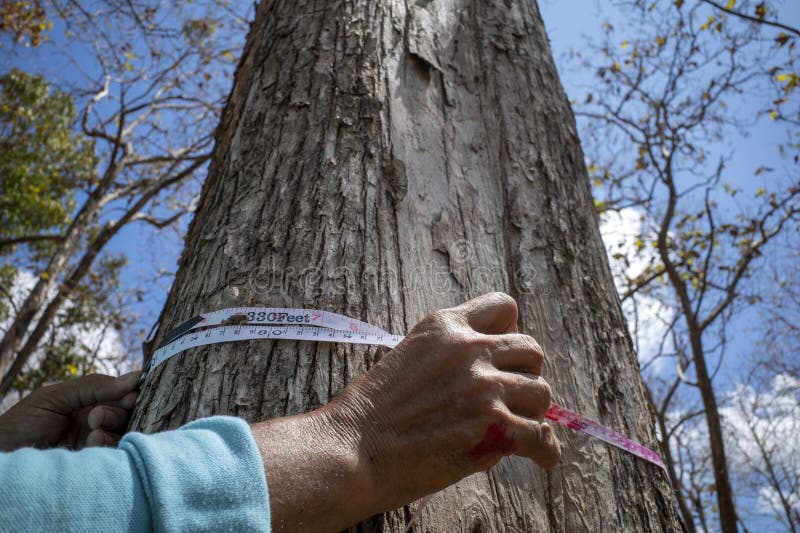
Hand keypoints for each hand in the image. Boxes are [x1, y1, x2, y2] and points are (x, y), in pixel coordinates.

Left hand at [0, 371, 140, 450]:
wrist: (2, 459)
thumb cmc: (19, 426)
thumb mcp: (53, 397)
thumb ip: (92, 386)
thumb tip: (133, 378)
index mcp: (86, 401)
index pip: (120, 390)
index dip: (131, 389)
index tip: (133, 390)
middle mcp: (95, 420)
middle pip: (128, 410)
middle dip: (119, 409)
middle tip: (96, 415)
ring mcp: (96, 441)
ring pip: (126, 429)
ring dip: (113, 426)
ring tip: (92, 431)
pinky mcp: (96, 461)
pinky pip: (118, 450)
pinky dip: (109, 444)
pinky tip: (91, 443)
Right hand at [252, 292, 559, 531]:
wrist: (353, 447)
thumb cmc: (371, 411)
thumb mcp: (408, 358)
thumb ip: (449, 358)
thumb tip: (491, 379)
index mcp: (446, 326)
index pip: (503, 307)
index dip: (510, 331)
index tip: (505, 355)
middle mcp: (470, 349)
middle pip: (531, 350)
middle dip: (525, 374)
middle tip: (512, 398)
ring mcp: (484, 386)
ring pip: (541, 392)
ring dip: (533, 412)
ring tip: (521, 429)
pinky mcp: (494, 426)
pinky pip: (540, 436)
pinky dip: (544, 450)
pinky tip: (541, 457)